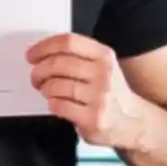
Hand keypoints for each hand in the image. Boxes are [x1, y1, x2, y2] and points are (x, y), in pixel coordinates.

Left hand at [26, 33, 144, 149]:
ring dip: (45, 88)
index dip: (44, 47)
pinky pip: (59, 105)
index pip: (68, 42)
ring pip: (56, 85)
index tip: (32, 54)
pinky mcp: (93, 118)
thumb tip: (42, 53)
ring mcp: (99, 97)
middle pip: (58, 63)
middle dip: (39, 70)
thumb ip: (77, 57)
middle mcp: (103, 74)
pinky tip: (58, 104)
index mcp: (104, 56)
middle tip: (36, 77)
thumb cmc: (111, 93)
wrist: (134, 123)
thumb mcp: (102, 67)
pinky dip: (52, 104)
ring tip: (48, 91)